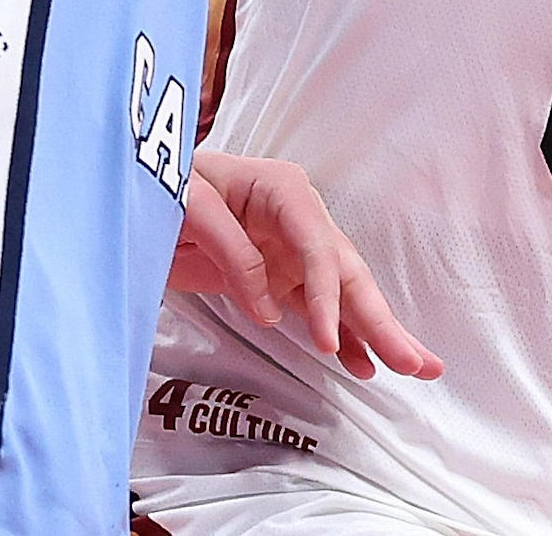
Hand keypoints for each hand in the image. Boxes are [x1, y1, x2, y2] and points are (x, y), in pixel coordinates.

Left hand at [168, 150, 445, 380]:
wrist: (135, 192)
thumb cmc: (163, 185)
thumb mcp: (187, 206)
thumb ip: (231, 251)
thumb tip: (269, 308)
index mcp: (283, 191)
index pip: (319, 246)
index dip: (327, 295)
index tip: (327, 342)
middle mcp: (298, 220)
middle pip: (347, 273)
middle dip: (382, 319)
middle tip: (416, 362)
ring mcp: (290, 251)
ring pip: (342, 295)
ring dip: (376, 332)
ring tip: (416, 366)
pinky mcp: (275, 277)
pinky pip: (315, 309)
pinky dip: (340, 337)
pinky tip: (364, 363)